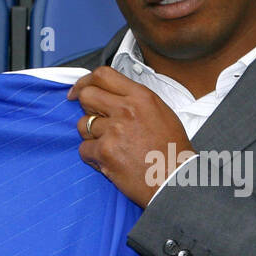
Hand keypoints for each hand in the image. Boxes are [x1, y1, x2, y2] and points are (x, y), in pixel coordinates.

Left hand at [68, 66, 193, 207]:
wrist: (176, 180)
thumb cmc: (172, 152)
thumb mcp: (161, 113)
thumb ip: (135, 101)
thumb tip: (113, 96)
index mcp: (141, 97)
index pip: (103, 75)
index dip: (85, 82)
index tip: (79, 90)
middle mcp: (127, 109)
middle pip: (87, 95)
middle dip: (84, 107)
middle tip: (91, 118)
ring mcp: (114, 130)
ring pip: (82, 124)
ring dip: (91, 135)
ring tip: (110, 146)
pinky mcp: (105, 152)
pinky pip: (84, 149)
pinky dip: (93, 157)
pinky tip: (109, 161)